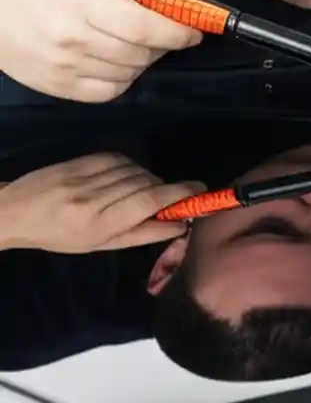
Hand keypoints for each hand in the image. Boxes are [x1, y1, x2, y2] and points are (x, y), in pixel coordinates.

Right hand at [0, 0, 202, 102]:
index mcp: (81, 4)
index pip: (144, 27)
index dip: (177, 32)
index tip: (194, 31)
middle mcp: (74, 40)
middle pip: (142, 53)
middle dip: (164, 45)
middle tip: (164, 32)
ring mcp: (67, 67)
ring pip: (130, 74)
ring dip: (145, 61)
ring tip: (136, 43)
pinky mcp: (61, 88)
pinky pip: (111, 91)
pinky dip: (125, 79)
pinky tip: (118, 62)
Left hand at [0, 153, 205, 252]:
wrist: (16, 212)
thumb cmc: (61, 237)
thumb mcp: (102, 244)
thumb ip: (142, 234)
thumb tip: (180, 225)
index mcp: (100, 223)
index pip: (148, 202)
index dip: (178, 194)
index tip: (200, 191)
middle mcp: (94, 197)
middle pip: (146, 184)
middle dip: (164, 189)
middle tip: (167, 200)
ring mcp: (85, 176)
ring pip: (135, 170)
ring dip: (146, 179)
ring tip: (138, 192)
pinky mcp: (80, 160)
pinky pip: (119, 158)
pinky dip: (130, 167)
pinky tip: (125, 177)